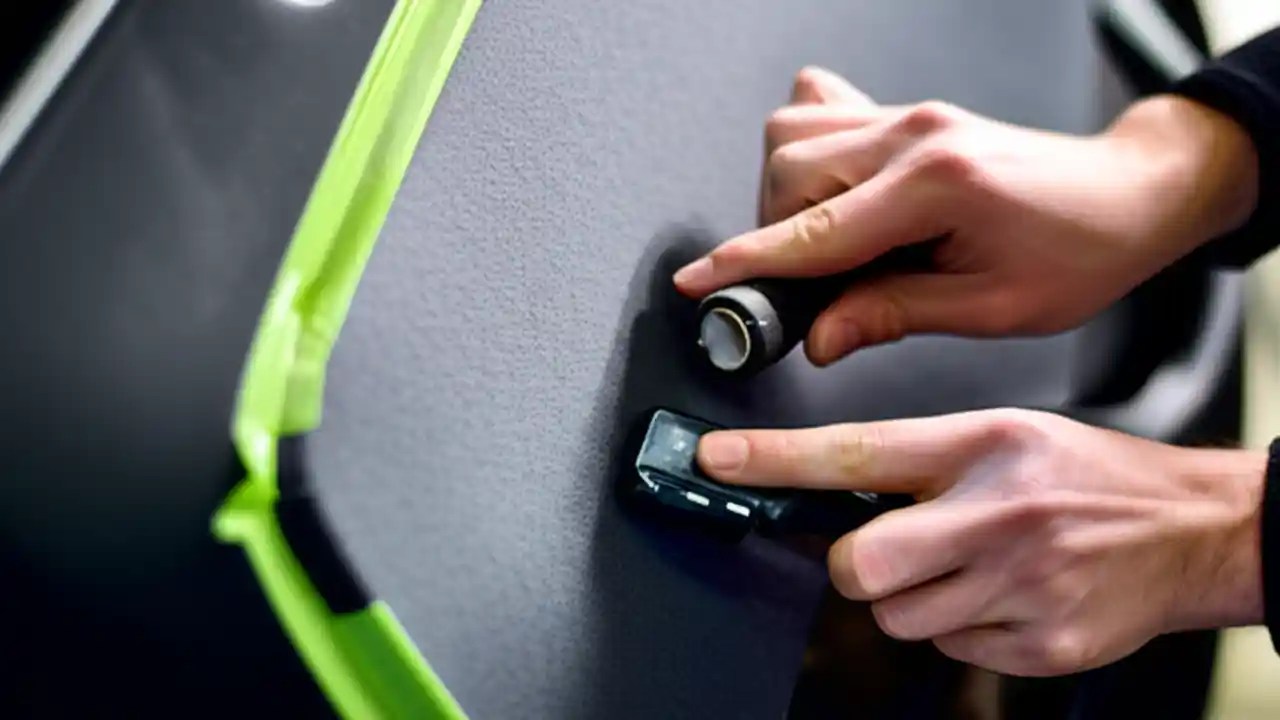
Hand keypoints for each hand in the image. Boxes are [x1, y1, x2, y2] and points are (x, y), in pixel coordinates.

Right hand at [675, 68, 1258, 364]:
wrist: (1127, 196)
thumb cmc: (1079, 250)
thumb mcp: (988, 308)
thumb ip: (890, 314)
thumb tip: (820, 336)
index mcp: (935, 185)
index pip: (812, 230)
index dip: (746, 262)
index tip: (699, 283)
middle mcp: (914, 135)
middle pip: (788, 173)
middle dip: (775, 238)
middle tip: (807, 293)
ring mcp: (908, 116)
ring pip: (792, 133)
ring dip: (785, 196)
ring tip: (824, 247)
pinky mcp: (907, 115)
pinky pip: (823, 108)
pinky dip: (805, 148)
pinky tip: (826, 188)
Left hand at [695, 409, 1264, 675]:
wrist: (1191, 529)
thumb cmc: (1089, 476)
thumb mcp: (1006, 435)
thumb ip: (922, 460)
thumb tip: (835, 487)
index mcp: (983, 445)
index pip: (854, 450)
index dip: (773, 459)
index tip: (718, 459)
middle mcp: (997, 514)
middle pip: (859, 564)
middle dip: (855, 565)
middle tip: (893, 549)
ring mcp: (1021, 586)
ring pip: (898, 619)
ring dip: (916, 600)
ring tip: (972, 567)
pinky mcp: (1040, 644)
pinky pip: (950, 651)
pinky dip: (963, 629)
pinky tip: (1006, 596)